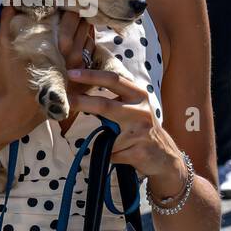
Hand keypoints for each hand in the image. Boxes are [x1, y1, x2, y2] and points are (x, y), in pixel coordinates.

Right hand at [0, 8, 93, 139]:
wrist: (12, 114)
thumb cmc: (8, 81)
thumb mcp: (3, 48)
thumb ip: (6, 22)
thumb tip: (8, 1)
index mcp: (60, 46)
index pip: (74, 18)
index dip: (71, 6)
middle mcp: (74, 58)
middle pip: (85, 28)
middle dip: (79, 16)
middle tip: (72, 6)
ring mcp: (79, 73)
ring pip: (89, 44)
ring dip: (84, 31)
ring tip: (76, 21)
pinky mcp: (78, 85)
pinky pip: (89, 61)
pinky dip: (86, 49)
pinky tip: (78, 44)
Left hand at [64, 67, 184, 191]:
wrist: (165, 157)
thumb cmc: (142, 130)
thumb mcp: (134, 108)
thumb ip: (115, 99)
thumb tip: (82, 93)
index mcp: (138, 95)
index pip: (113, 80)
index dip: (91, 75)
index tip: (71, 73)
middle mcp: (141, 111)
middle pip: (105, 105)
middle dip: (82, 103)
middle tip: (65, 101)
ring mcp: (141, 132)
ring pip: (107, 136)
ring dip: (105, 142)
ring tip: (115, 144)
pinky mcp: (138, 151)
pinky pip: (112, 153)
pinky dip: (111, 155)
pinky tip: (125, 155)